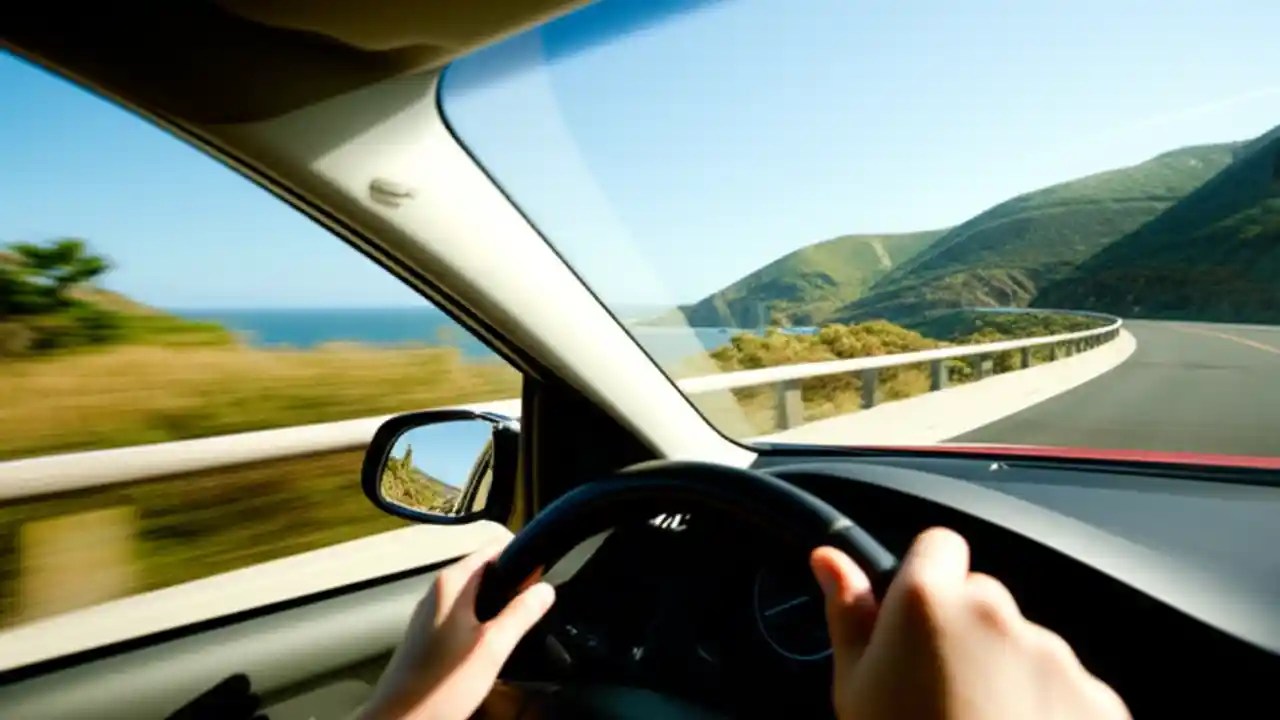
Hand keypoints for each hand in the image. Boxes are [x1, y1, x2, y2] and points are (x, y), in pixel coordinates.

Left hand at [358, 540, 555, 719]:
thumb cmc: (442, 685)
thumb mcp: (493, 647)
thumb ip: (521, 614)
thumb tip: (545, 589)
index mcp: (452, 584)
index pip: (492, 549)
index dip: (521, 557)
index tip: (540, 577)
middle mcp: (438, 591)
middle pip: (484, 571)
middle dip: (512, 584)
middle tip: (533, 608)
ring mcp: (430, 613)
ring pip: (475, 595)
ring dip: (498, 605)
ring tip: (516, 629)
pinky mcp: (428, 635)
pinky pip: (463, 615)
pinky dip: (482, 621)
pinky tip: (491, 646)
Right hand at [811, 527, 1129, 719]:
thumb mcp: (855, 687)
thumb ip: (849, 614)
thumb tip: (829, 558)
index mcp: (929, 602)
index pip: (939, 545)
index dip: (925, 578)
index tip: (916, 619)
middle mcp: (996, 615)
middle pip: (984, 599)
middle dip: (967, 632)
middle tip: (940, 691)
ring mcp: (1054, 657)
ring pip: (1026, 647)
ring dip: (1008, 674)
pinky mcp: (1098, 700)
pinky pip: (1069, 690)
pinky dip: (1049, 711)